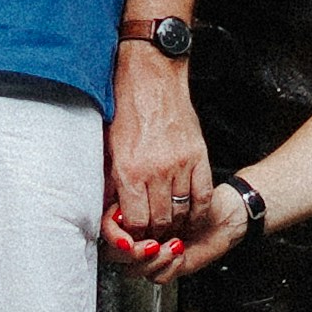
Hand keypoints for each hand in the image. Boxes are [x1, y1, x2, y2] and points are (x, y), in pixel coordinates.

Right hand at [105, 173, 251, 285]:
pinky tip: (179, 251)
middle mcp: (134, 237)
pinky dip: (168, 266)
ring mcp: (148, 254)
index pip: (104, 231)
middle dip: (133, 253)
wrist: (223, 213)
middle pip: (113, 256)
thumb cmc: (195, 196)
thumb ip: (139, 196)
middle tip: (152, 243)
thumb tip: (118, 204)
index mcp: (127, 216)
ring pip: (132, 270)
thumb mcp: (167, 189)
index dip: (113, 237)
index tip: (128, 236)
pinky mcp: (164, 268)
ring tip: (174, 244)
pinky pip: (155, 278)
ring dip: (153, 260)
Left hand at [106, 49, 208, 241]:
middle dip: (155, 233)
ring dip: (176, 223)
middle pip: (160, 221)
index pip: (136, 221)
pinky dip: (198, 210)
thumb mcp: (108, 147)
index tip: (135, 234)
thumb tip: (109, 209)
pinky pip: (203, 195)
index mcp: (129, 170)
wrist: (150, 77)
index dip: (135, 234)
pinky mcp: (198, 155)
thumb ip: (110, 180)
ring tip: (169, 224)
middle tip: (152, 233)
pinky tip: (191, 214)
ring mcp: (180, 163)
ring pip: (182, 211)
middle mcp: (155, 170)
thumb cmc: (125, 109)